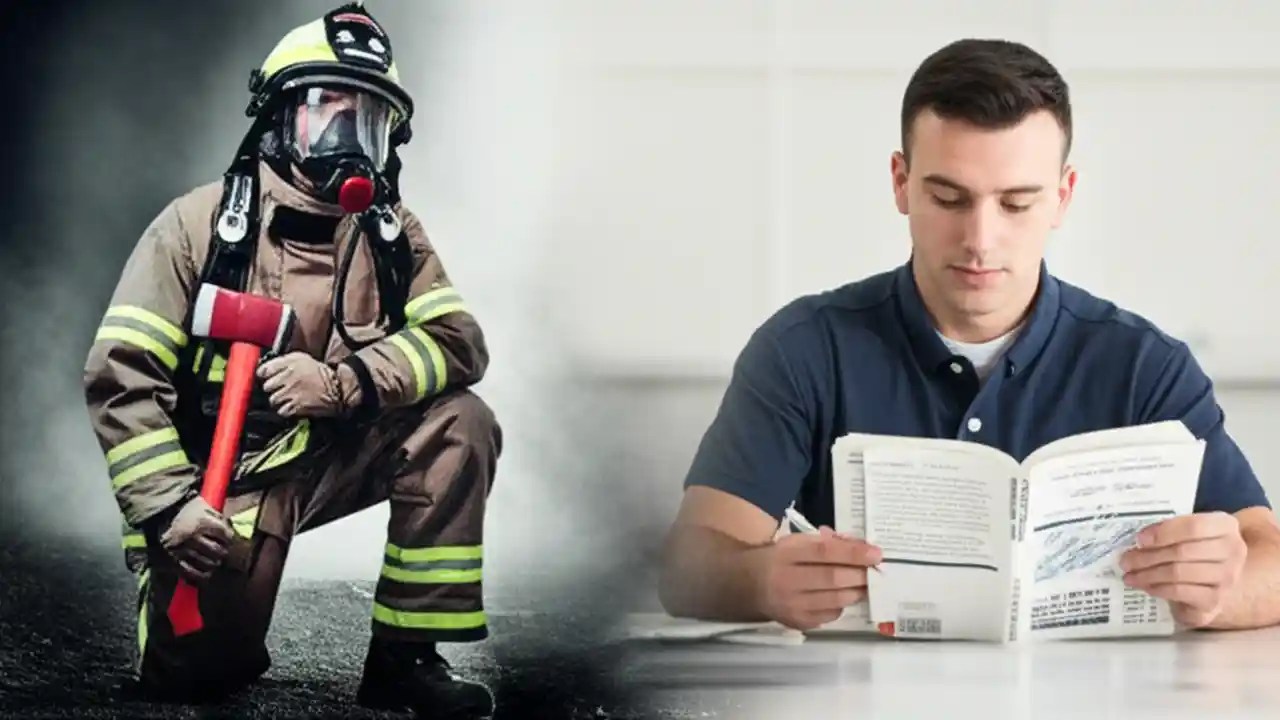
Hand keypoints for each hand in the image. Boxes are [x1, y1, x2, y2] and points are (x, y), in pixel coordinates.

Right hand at [158, 496, 233, 583]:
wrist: (159, 519)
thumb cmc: (186, 512)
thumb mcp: (203, 506)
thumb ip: (218, 516)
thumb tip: (231, 529)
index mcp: (201, 522)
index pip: (225, 534)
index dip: (229, 538)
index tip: (228, 539)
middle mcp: (193, 537)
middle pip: (218, 550)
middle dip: (223, 552)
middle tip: (222, 552)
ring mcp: (183, 550)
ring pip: (208, 563)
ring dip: (214, 563)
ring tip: (215, 561)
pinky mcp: (175, 560)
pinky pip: (192, 573)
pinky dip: (202, 575)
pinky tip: (207, 573)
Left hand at [257, 351, 341, 417]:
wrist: (336, 387)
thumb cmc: (319, 372)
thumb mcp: (302, 358)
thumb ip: (284, 360)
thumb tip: (267, 365)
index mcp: (289, 363)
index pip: (264, 370)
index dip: (264, 374)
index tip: (266, 376)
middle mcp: (289, 377)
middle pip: (267, 386)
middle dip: (272, 388)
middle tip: (278, 388)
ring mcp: (292, 393)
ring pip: (273, 399)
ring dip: (278, 400)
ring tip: (285, 398)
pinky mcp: (297, 406)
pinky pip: (282, 411)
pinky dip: (284, 410)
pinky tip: (290, 406)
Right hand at [755, 526, 881, 630]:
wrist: (748, 586)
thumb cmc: (780, 558)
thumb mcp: (798, 542)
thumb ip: (827, 543)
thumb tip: (861, 547)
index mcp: (787, 553)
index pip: (825, 552)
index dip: (853, 553)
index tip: (876, 554)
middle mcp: (787, 580)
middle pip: (833, 578)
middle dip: (860, 575)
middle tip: (876, 572)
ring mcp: (792, 605)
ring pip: (835, 599)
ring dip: (857, 592)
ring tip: (866, 585)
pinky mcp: (798, 622)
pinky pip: (830, 614)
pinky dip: (842, 605)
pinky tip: (843, 597)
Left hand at [1120, 511, 1246, 627]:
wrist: (1217, 580)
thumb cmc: (1197, 549)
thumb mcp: (1187, 532)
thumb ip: (1169, 530)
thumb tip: (1140, 540)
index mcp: (1225, 526)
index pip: (1194, 527)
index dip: (1164, 532)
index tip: (1140, 539)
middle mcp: (1233, 551)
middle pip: (1182, 552)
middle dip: (1147, 556)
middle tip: (1125, 560)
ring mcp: (1227, 578)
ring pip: (1178, 573)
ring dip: (1148, 574)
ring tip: (1129, 575)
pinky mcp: (1216, 600)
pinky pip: (1180, 592)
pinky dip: (1158, 588)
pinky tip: (1146, 586)